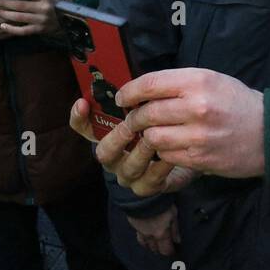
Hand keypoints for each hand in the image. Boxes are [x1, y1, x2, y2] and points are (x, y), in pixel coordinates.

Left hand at [0, 0, 60, 37]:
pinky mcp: (39, 30)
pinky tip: (3, 26)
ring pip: (20, 18)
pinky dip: (12, 30)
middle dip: (5, 3)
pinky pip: (23, 31)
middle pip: (20, 5)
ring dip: (6, 15)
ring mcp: (42, 20)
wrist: (65, 17)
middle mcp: (44, 7)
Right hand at [68, 98, 198, 196]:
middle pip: (103, 152)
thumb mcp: (153, 104)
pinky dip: (160, 168)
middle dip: (117, 138)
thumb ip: (139, 96)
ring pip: (127, 168)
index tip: (83, 103)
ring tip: (155, 139)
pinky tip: (170, 155)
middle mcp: (115, 156)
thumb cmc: (165, 122)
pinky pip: (149, 181)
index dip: (79, 117)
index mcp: (110, 133)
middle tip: (131, 125)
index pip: (84, 127)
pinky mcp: (148, 186)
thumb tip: (132, 83)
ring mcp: (129, 173)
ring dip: (141, 152)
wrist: (191, 148)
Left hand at [119, 68, 264, 177]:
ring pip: (152, 137)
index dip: (130, 91)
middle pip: (147, 113)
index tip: (122, 98)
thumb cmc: (239, 104)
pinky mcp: (199, 157)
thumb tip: (144, 91)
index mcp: (199, 81)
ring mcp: (197, 134)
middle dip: (134, 118)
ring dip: (147, 136)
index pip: (151, 84)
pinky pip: (166, 155)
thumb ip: (180, 84)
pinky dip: (163, 152)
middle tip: (132, 119)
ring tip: (151, 133)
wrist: (269, 132)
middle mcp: (197, 106)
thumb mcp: (213, 80)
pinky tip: (169, 146)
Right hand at [127, 205, 179, 256]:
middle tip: (165, 247)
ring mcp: (140, 231)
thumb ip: (175, 229)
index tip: (173, 251)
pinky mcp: (134, 225)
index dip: (170, 252)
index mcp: (161, 234)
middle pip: (155, 249)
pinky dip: (143, 239)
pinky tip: (146, 237)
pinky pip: (139, 237)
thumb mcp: (173, 214)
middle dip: (160, 250)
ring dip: (151, 246)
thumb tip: (177, 241)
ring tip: (155, 244)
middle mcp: (150, 236)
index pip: (165, 250)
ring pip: (145, 245)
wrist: (142, 195)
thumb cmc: (161, 203)